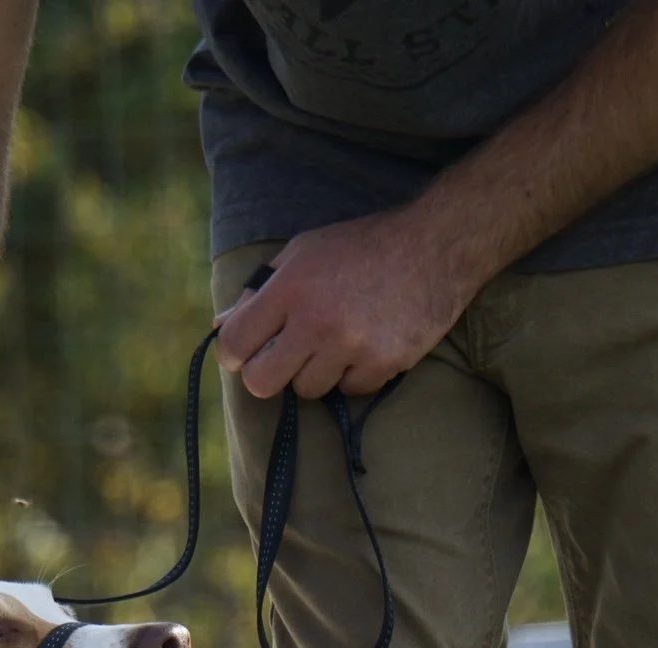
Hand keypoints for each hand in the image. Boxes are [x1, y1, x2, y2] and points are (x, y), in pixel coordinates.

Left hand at [215, 208, 472, 399]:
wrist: (435, 245)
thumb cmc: (362, 247)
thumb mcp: (304, 252)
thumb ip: (261, 290)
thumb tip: (222, 324)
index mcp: (290, 287)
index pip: (235, 343)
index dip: (235, 354)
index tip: (246, 352)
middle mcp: (316, 320)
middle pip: (262, 383)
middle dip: (268, 375)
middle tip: (286, 359)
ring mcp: (351, 346)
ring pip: (307, 390)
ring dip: (317, 372)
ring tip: (338, 341)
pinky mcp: (382, 364)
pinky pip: (349, 391)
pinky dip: (354, 375)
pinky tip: (367, 345)